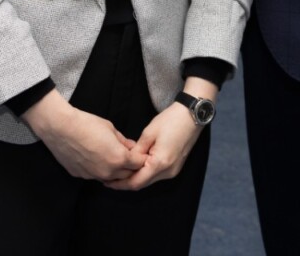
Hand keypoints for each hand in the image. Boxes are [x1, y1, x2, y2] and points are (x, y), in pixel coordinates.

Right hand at [22, 91, 140, 181]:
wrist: (61, 128)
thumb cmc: (86, 124)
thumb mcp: (110, 128)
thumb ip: (123, 141)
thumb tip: (131, 147)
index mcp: (119, 158)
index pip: (138, 164)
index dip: (140, 158)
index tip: (139, 154)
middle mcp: (108, 171)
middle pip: (127, 175)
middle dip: (130, 167)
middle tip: (128, 157)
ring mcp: (94, 175)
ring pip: (110, 178)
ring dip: (114, 171)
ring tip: (111, 158)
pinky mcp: (81, 175)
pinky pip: (95, 175)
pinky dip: (99, 170)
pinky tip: (94, 158)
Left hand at [105, 76, 216, 191]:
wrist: (192, 115)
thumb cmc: (171, 121)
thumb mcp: (149, 133)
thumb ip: (137, 150)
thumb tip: (127, 161)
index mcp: (160, 163)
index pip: (136, 182)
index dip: (120, 184)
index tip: (107, 181)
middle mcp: (168, 172)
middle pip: (142, 184)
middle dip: (125, 183)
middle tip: (109, 179)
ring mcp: (173, 170)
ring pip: (149, 180)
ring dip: (135, 178)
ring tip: (119, 172)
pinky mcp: (175, 166)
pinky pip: (156, 175)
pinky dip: (145, 173)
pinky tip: (135, 167)